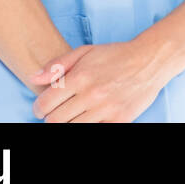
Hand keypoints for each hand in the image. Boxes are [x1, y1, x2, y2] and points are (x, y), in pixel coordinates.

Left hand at [30, 37, 172, 122]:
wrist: (150, 60)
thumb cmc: (116, 55)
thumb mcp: (86, 52)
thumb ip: (58, 64)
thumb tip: (34, 78)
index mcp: (80, 77)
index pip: (45, 104)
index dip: (39, 109)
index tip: (43, 109)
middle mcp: (91, 94)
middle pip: (55, 121)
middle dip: (51, 118)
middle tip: (57, 114)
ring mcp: (106, 109)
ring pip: (71, 129)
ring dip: (68, 124)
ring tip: (73, 116)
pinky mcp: (119, 120)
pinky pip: (93, 131)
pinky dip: (87, 126)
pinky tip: (89, 119)